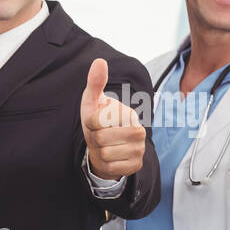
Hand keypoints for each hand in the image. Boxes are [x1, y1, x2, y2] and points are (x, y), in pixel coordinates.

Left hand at [80, 58, 146, 179]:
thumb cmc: (98, 122)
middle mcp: (139, 131)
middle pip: (100, 138)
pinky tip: (110, 157)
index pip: (98, 120)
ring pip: (104, 154)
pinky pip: (110, 168)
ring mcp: (139, 149)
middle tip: (99, 136)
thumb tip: (99, 61)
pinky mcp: (135, 165)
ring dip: (98, 152)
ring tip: (104, 146)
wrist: (104, 147)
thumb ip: (95, 83)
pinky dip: (104, 164)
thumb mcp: (93, 102)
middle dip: (94, 138)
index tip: (96, 122)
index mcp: (129, 113)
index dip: (90, 122)